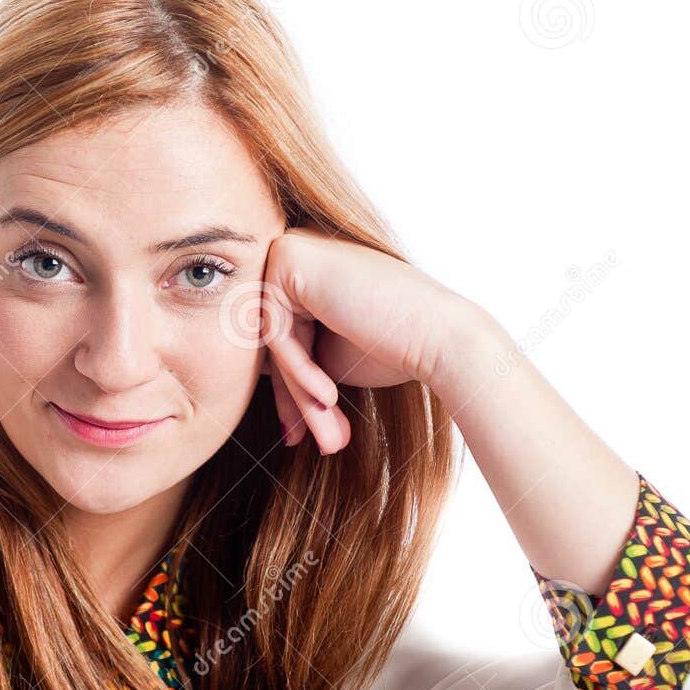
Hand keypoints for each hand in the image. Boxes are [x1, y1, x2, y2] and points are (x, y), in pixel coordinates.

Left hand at [255, 225, 484, 453]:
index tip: (300, 434)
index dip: (292, 390)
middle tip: (308, 442)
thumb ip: (287, 357)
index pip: (279, 337)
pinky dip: (300, 370)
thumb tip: (248, 375)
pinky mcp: (289, 257)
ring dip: (299, 392)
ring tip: (328, 433)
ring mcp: (290, 247)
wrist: (440, 339)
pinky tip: (329, 396)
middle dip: (293, 397)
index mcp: (306, 269)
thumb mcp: (325, 358)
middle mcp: (295, 249)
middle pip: (271, 337)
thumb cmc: (394, 350)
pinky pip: (275, 331)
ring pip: (272, 339)